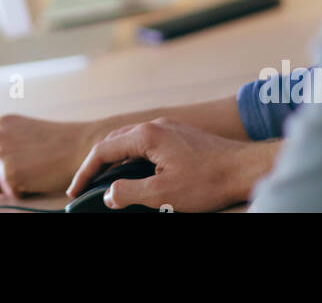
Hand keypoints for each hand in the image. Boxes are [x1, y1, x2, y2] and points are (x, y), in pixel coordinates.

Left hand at [0, 114, 104, 198]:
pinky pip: (6, 193)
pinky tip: (37, 180)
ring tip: (27, 177)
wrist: (83, 146)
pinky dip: (20, 192)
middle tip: (15, 175)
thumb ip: (2, 140)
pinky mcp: (8, 172)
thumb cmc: (59, 143)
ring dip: (2, 187)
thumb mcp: (25, 132)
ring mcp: (0, 154)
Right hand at [68, 118, 278, 212]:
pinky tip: (136, 171)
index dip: (85, 172)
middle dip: (97, 164)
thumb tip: (109, 194)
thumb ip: (129, 192)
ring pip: (131, 141)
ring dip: (115, 160)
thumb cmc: (209, 180)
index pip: (103, 150)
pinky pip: (147, 143)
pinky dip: (132, 157)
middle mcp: (156, 126)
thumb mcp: (163, 194)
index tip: (74, 189)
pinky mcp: (181, 137)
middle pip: (115, 142)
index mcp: (147, 135)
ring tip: (105, 180)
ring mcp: (170, 129)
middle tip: (85, 185)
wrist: (246, 168)